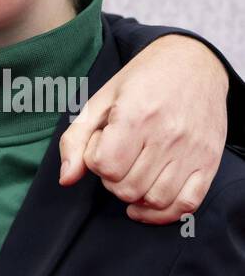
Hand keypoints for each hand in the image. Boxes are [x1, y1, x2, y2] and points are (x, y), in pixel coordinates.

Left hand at [59, 35, 228, 222]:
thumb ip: (76, 139)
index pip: (105, 166)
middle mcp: (166, 135)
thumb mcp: (101, 99)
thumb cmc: (143, 79)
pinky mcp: (209, 162)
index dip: (95, 160)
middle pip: (126, 188)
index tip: (103, 143)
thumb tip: (66, 179)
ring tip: (134, 171)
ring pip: (153, 200)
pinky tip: (147, 203)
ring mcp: (191, 151)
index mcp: (136, 115)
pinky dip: (164, 213)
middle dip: (113, 178)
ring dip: (135, 195)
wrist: (193, 63)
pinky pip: (186, 205)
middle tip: (119, 157)